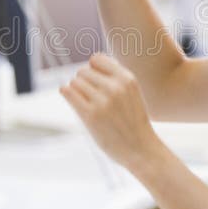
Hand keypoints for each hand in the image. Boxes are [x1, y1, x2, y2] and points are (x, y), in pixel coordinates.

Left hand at [59, 53, 161, 170]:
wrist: (141, 149)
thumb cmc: (133, 121)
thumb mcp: (132, 93)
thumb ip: (115, 77)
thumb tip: (90, 62)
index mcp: (127, 78)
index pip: (97, 59)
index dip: (92, 69)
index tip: (95, 82)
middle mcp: (115, 86)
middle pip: (83, 71)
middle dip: (83, 82)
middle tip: (90, 97)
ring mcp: (103, 101)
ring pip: (75, 82)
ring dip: (76, 91)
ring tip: (86, 103)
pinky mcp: (90, 115)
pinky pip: (68, 92)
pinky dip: (66, 93)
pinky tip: (70, 98)